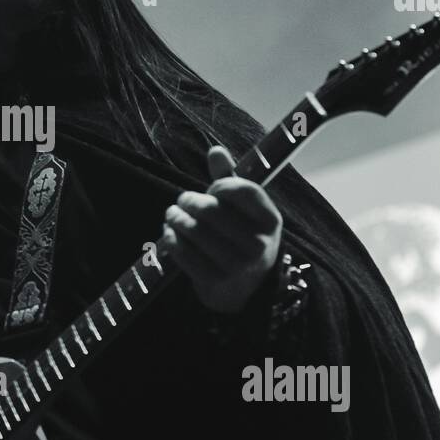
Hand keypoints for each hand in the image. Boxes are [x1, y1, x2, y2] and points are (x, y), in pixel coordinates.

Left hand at [159, 145, 282, 313]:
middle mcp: (259, 244)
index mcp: (270, 221)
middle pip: (211, 210)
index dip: (221, 186)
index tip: (211, 189)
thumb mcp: (245, 212)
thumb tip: (215, 150)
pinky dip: (171, 239)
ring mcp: (238, 265)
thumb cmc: (242, 238)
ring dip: (175, 218)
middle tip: (181, 201)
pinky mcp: (215, 280)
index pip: (244, 191)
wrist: (245, 289)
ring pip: (194, 230)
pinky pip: (184, 252)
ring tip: (171, 214)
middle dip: (189, 201)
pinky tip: (169, 233)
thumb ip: (229, 181)